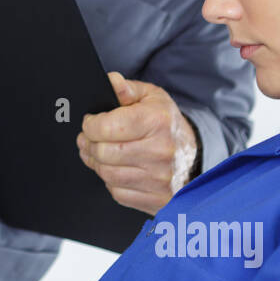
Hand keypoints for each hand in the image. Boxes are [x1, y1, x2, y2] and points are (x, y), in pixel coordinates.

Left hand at [76, 71, 197, 214]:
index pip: (108, 127)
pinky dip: (111, 182)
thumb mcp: (151, 97)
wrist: (192, 153)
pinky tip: (115, 169)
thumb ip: (127, 89)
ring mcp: (160, 178)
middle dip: (88, 144)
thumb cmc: (166, 123)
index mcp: (157, 122)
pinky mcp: (157, 198)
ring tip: (96, 153)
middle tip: (87, 139)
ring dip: (95, 163)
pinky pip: (118, 193)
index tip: (89, 123)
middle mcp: (160, 151)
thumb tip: (111, 82)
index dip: (90, 125)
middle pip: (103, 153)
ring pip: (107, 174)